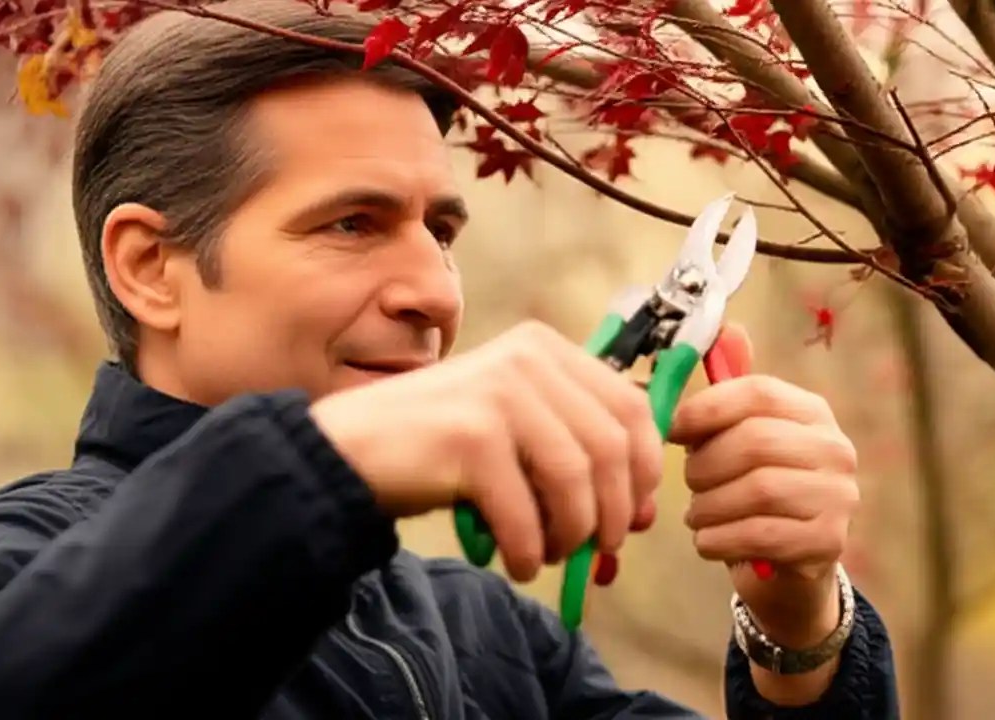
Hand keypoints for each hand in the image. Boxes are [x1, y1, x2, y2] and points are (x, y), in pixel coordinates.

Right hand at [309, 320, 662, 582]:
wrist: (348, 452)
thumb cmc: (439, 449)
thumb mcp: (517, 430)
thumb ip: (578, 454)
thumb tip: (644, 512)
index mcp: (546, 348)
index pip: (634, 409)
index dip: (646, 470)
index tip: (635, 515)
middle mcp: (528, 359)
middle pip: (612, 448)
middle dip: (614, 512)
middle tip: (596, 550)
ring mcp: (499, 394)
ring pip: (576, 481)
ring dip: (571, 534)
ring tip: (546, 555)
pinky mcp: (471, 437)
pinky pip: (526, 512)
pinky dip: (528, 549)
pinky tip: (517, 562)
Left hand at [669, 371, 858, 648]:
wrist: (787, 571)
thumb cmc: (752, 495)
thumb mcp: (739, 443)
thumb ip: (728, 397)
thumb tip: (726, 329)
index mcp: (812, 412)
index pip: (759, 392)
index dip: (707, 408)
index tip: (671, 429)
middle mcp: (835, 449)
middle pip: (755, 441)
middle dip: (706, 464)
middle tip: (689, 484)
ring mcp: (839, 497)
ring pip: (757, 490)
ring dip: (710, 505)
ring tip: (697, 514)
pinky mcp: (829, 542)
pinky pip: (760, 534)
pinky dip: (719, 538)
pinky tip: (708, 541)